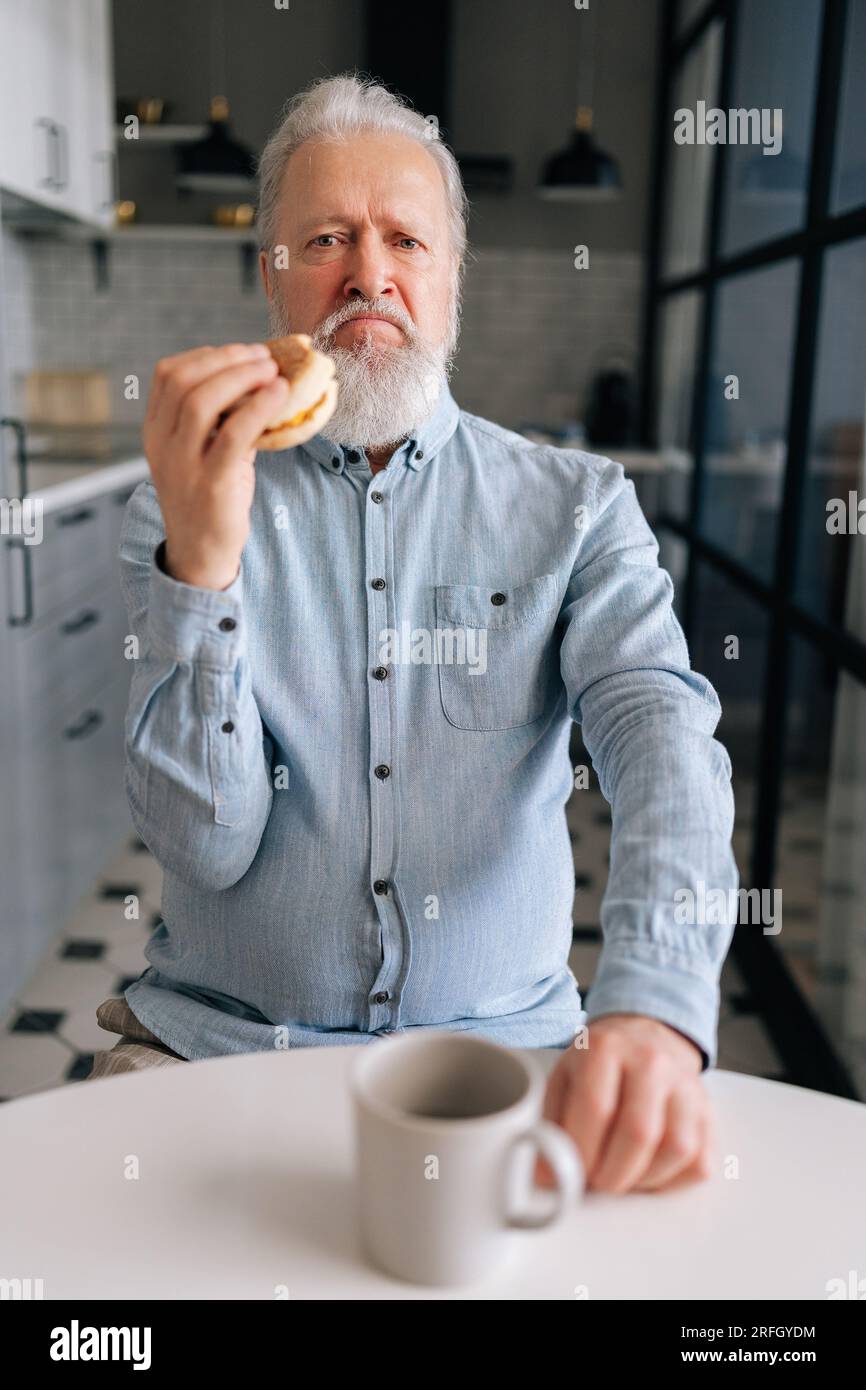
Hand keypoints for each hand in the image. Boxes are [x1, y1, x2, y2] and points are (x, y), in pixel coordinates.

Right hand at [143, 342, 290, 589]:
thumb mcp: (206, 451)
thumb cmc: (210, 498)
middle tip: (264, 356)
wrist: (201, 554)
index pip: (168, 374)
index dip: (207, 355)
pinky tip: (279, 396)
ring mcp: (182, 465)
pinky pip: (232, 435)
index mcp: (156, 431)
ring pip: (202, 402)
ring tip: (272, 372)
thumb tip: (262, 380)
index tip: (241, 353)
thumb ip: (222, 419)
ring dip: (241, 377)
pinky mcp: (210, 484)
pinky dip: (258, 408)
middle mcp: (162, 444)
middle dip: (228, 359)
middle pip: (184, 381)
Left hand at [534, 1014, 713, 1194]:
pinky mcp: (707, 1111)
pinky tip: (649, 1172)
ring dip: (644, 1180)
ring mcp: (685, 1085)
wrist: (647, 1034)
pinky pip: (700, 1162)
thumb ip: (552, 1124)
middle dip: (612, 1174)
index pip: (596, 1108)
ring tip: (623, 1175)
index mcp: (606, 1049)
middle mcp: (651, 1062)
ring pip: (676, 1149)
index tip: (569, 1174)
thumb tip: (548, 1177)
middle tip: (597, 1182)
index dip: (582, 1153)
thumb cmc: (600, 1064)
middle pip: (639, 1132)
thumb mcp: (565, 1076)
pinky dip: (672, 1181)